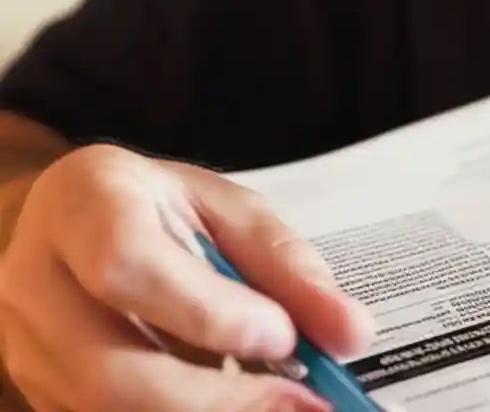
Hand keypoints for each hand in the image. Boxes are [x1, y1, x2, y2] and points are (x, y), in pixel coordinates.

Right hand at [0, 144, 375, 410]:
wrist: (75, 225)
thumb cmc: (159, 211)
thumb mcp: (229, 212)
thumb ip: (288, 267)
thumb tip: (351, 333)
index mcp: (83, 204)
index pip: (127, 263)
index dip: (207, 310)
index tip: (283, 335)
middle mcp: (35, 281)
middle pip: (109, 368)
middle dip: (216, 398)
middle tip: (304, 400)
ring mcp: (28, 347)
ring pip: (105, 410)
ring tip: (286, 405)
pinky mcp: (41, 393)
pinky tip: (246, 406)